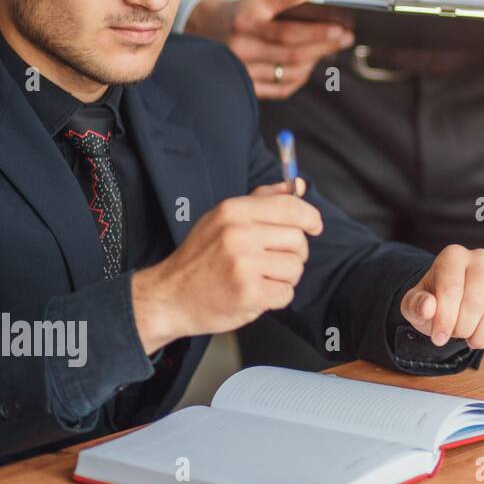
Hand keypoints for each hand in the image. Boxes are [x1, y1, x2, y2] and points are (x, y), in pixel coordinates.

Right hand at [130, 179, 322, 354]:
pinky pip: (286, 293)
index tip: (314, 226)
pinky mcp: (248, 293)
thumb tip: (299, 185)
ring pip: (296, 267)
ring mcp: (243, 264)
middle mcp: (238, 234)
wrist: (168, 297)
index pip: (290, 207)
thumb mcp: (223, 219)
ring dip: (284, 277)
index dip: (310, 217)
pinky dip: (275, 297)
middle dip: (293, 253)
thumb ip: (263, 200)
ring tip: (259, 278)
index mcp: (233, 211)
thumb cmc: (200, 257)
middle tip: (272, 261)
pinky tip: (254, 293)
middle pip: (298, 239)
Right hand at [185, 0, 353, 99]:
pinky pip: (281, 89)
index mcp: (245, 25)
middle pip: (292, 55)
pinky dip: (301, 78)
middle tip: (346, 39)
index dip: (317, 33)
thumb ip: (288, 1)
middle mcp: (241, 50)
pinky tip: (309, 66)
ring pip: (289, 74)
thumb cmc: (241, 13)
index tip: (342, 30)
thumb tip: (318, 6)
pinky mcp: (245, 87)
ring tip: (329, 49)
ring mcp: (242, 72)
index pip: (287, 33)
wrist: (204, 30)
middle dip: (324, 47)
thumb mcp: (260, 0)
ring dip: (314, 62)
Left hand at [397, 246, 483, 352]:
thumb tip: (428, 306)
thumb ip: (415, 305)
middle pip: (475, 302)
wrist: (456, 301)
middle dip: (463, 329)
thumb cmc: (435, 301)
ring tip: (472, 340)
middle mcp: (481, 258)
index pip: (451, 290)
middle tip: (456, 337)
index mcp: (453, 256)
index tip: (438, 338)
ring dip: (482, 337)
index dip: (445, 319)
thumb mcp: (415, 304)